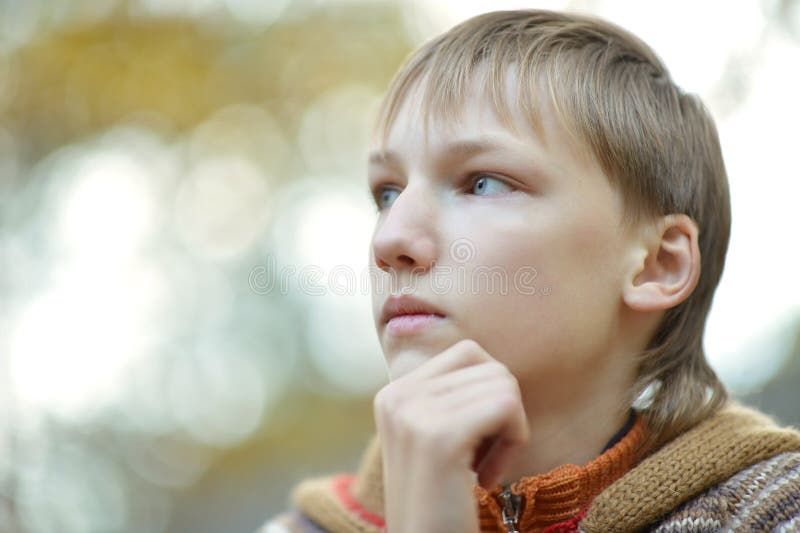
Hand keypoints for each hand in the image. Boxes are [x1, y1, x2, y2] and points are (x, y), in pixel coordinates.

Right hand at [373, 339, 529, 532]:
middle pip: (489, 366)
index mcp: (394, 391)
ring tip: (485, 469)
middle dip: (504, 411)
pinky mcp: (439, 437)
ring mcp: (414, 413)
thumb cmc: (439, 501)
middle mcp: (398, 395)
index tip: (478, 438)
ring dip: (511, 430)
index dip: (489, 391)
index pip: (468, 352)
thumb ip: (449, 398)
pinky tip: (489, 477)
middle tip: (487, 457)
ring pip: (503, 384)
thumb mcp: (432, 438)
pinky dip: (515, 441)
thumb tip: (492, 364)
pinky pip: (508, 406)